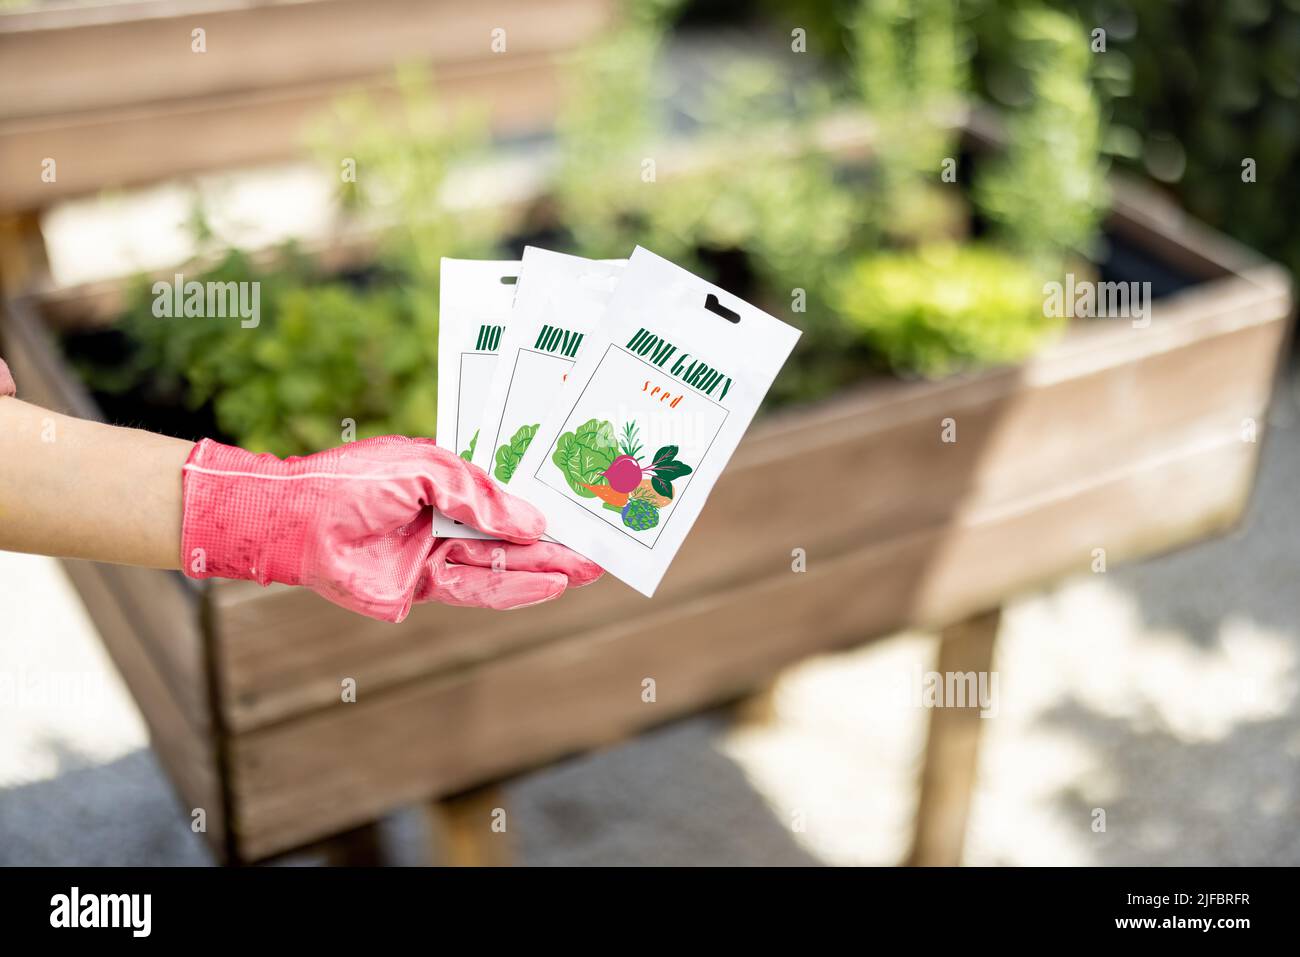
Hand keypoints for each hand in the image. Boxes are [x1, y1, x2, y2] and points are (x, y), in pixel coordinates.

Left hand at [180, 436, 600, 620]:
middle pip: (510, 536)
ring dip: (544, 569)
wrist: (294, 519)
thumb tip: (530, 524)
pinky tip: (548, 585)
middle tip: (600, 547)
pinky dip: (513, 590)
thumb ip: (478, 495)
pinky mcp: (423, 588)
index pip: (504, 495)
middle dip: (555, 543)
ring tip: (587, 569)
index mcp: (445, 485)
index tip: (581, 507)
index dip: (542, 504)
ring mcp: (435, 555)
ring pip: (501, 566)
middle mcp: (444, 521)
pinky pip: (476, 590)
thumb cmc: (352, 480)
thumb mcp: (425, 468)